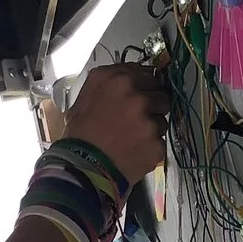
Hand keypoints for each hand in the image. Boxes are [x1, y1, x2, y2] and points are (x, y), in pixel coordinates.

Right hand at [60, 60, 169, 186]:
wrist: (83, 167)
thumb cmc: (80, 132)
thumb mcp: (85, 95)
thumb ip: (111, 82)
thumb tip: (132, 77)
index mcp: (118, 80)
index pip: (147, 74)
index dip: (144, 86)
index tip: (139, 95)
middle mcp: (137, 97)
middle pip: (161, 95)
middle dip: (153, 105)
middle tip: (136, 119)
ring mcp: (150, 122)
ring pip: (163, 120)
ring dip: (152, 128)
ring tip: (132, 139)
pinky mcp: (157, 144)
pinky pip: (160, 142)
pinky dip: (150, 148)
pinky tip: (134, 152)